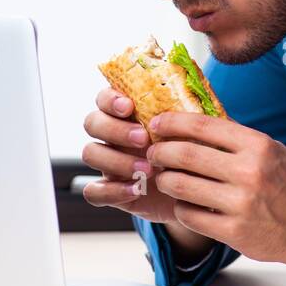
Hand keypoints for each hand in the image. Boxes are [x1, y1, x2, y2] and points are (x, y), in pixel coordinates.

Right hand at [81, 88, 182, 224]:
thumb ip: (185, 114)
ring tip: (148, 170)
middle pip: (92, 122)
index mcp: (128, 115)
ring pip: (90, 153)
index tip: (129, 106)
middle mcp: (113, 135)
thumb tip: (193, 93)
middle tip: (144, 139)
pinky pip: (93, 191)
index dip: (110, 99)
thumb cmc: (193, 153)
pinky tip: (137, 190)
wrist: (196, 192)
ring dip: (116, 160)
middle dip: (115, 129)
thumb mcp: (192, 131)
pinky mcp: (109, 191)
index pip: (104, 97)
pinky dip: (112, 190)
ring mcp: (108, 162)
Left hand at [144, 111, 285, 280]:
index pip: (202, 126)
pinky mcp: (234, 232)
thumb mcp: (272, 151)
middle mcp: (248, 172)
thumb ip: (237, 139)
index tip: (157, 123)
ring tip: (164, 179)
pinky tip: (184, 205)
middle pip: (185, 155)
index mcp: (257, 146)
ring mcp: (241, 204)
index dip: (172, 123)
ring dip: (165, 181)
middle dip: (160, 152)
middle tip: (153, 153)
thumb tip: (195, 122)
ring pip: (181, 186)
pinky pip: (190, 216)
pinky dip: (180, 209)